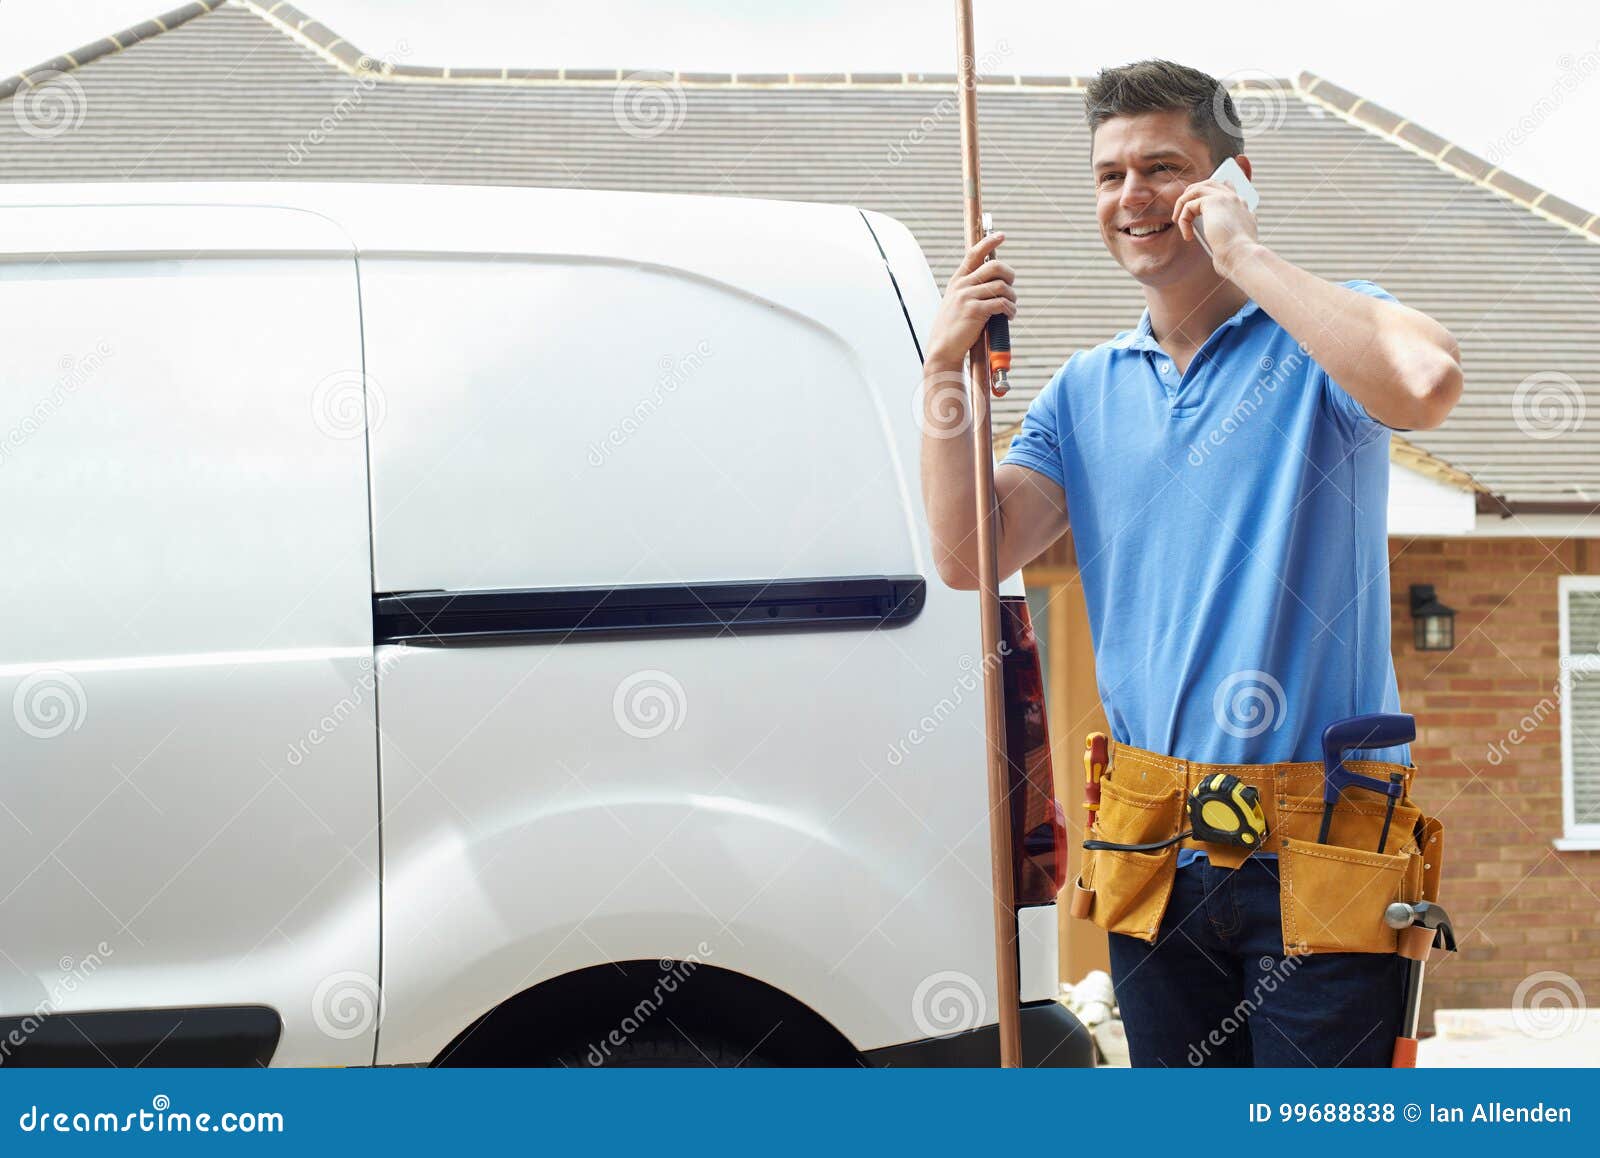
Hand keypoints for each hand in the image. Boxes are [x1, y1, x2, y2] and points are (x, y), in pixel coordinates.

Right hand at [924, 232, 1016, 373]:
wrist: (943, 349)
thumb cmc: (953, 329)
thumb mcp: (957, 303)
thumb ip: (972, 290)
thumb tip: (997, 283)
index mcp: (957, 281)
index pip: (974, 254)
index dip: (989, 242)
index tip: (1001, 235)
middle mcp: (962, 285)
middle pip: (994, 266)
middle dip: (1009, 275)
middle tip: (1011, 286)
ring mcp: (967, 297)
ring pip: (1002, 286)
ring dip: (1012, 298)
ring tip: (1010, 308)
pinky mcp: (975, 311)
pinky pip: (1001, 303)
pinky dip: (1010, 310)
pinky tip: (1008, 317)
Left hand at [1172, 180, 1261, 277]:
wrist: (1242, 256)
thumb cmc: (1237, 257)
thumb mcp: (1235, 243)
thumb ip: (1227, 234)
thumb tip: (1217, 243)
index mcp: (1243, 209)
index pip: (1228, 189)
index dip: (1212, 192)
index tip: (1202, 201)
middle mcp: (1236, 199)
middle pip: (1210, 184)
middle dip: (1192, 193)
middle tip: (1182, 209)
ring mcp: (1226, 197)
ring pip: (1197, 189)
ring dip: (1183, 204)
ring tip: (1177, 220)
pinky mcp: (1213, 201)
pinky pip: (1189, 205)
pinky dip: (1183, 220)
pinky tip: (1187, 236)